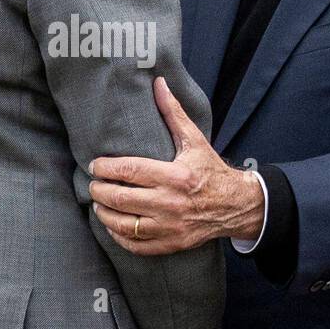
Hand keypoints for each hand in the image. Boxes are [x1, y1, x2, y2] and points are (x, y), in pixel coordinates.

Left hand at [89, 77, 264, 254]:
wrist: (236, 205)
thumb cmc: (210, 170)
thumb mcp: (194, 139)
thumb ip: (172, 112)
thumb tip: (158, 83)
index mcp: (175, 175)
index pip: (129, 172)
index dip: (106, 169)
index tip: (95, 165)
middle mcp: (171, 203)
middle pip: (121, 199)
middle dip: (100, 191)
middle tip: (93, 184)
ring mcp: (170, 226)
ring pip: (124, 225)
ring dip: (104, 214)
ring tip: (98, 203)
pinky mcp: (171, 243)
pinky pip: (137, 245)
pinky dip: (119, 236)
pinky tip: (112, 225)